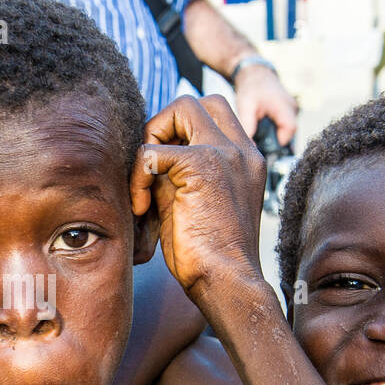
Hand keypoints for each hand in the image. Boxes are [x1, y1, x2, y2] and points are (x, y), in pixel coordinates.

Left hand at [130, 95, 267, 296]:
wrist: (227, 282)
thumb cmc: (208, 256)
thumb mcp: (195, 202)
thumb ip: (180, 173)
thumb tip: (146, 155)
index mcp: (246, 159)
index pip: (214, 114)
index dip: (179, 131)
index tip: (162, 170)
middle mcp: (242, 150)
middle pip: (198, 101)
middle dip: (164, 125)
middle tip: (150, 169)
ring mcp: (225, 153)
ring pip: (180, 108)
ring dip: (152, 139)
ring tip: (145, 183)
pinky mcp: (202, 165)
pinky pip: (152, 152)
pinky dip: (138, 177)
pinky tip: (141, 208)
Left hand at [233, 63, 298, 145]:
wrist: (254, 73)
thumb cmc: (250, 88)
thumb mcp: (245, 107)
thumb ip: (248, 128)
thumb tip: (250, 148)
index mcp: (285, 106)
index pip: (291, 130)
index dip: (279, 141)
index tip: (264, 146)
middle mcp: (292, 108)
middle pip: (289, 133)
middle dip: (275, 141)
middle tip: (259, 142)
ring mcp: (292, 109)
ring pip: (287, 130)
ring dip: (275, 135)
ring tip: (260, 134)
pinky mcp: (289, 111)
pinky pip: (285, 125)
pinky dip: (275, 129)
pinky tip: (264, 128)